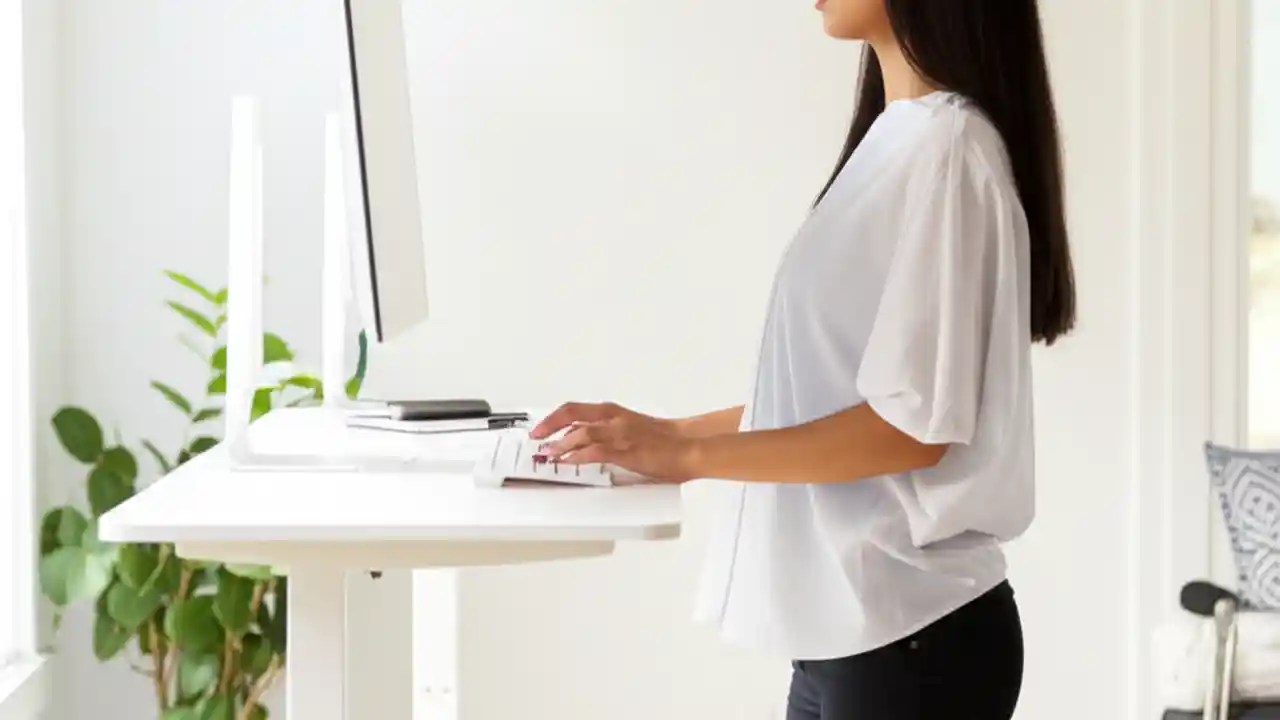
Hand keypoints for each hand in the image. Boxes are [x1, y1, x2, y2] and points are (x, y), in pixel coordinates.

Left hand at [531, 402, 697, 482]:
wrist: (689, 445)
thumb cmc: (666, 441)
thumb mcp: (632, 430)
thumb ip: (610, 436)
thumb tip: (588, 447)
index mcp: (615, 412)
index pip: (576, 409)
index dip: (555, 417)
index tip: (542, 427)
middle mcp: (614, 418)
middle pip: (572, 414)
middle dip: (549, 425)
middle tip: (537, 437)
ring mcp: (619, 433)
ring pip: (580, 432)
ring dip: (560, 444)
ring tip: (548, 453)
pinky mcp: (625, 451)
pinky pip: (594, 451)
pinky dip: (576, 456)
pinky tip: (567, 462)